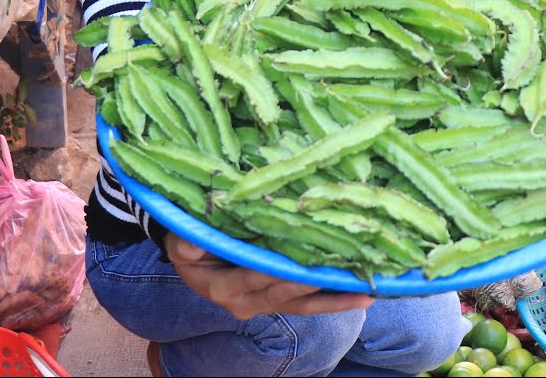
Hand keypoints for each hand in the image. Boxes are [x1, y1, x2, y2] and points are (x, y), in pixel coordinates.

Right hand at [166, 234, 373, 320]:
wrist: (190, 257)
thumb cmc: (188, 242)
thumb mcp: (180, 241)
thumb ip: (186, 243)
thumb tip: (190, 242)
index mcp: (221, 287)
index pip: (253, 277)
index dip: (276, 271)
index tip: (303, 263)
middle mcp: (244, 302)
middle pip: (285, 293)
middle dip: (316, 284)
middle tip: (347, 274)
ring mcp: (262, 304)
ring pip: (302, 304)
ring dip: (334, 299)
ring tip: (365, 292)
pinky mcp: (276, 301)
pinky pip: (307, 305)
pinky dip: (332, 300)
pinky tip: (360, 295)